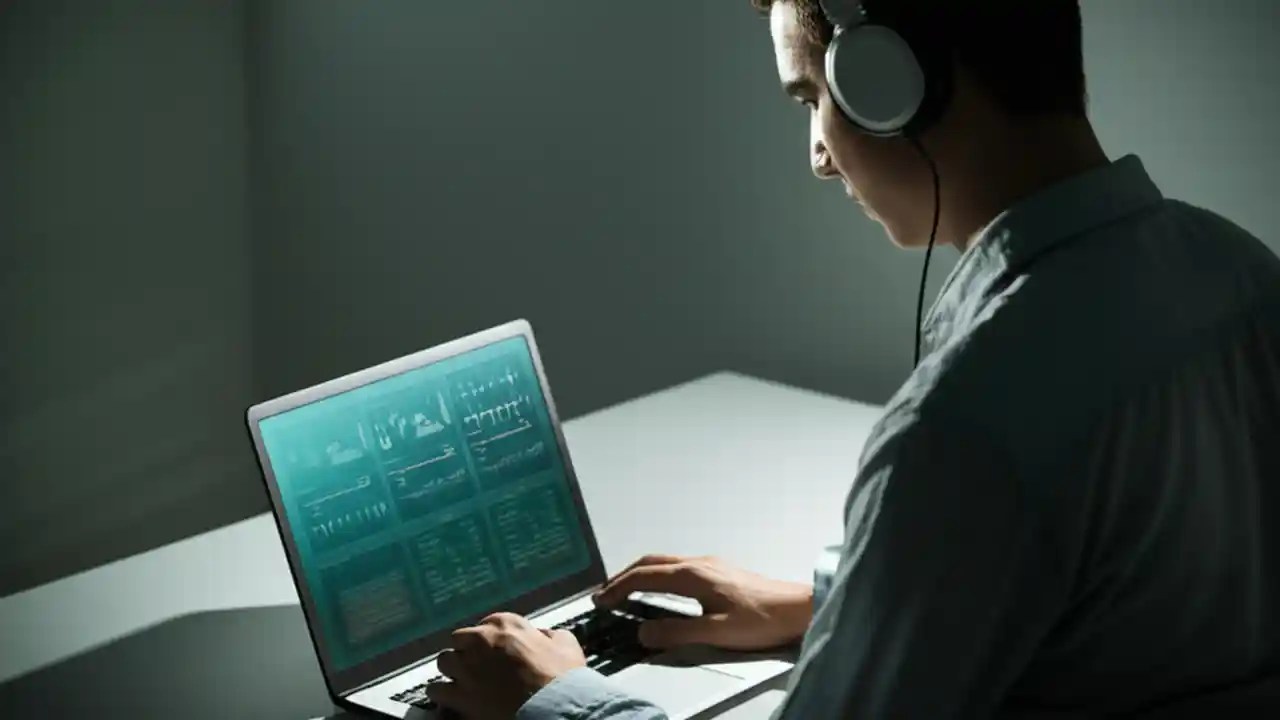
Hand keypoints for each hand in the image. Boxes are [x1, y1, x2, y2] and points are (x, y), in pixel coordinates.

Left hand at [426, 612, 585, 718]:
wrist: (555, 707)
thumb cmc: (564, 677)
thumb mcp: (566, 644)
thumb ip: (550, 635)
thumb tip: (542, 635)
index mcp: (506, 624)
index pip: (484, 625)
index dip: (488, 642)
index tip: (493, 653)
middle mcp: (481, 641)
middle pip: (459, 641)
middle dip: (466, 653)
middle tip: (476, 668)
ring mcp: (468, 668)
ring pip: (444, 662)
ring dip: (452, 672)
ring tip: (461, 684)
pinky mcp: (460, 695)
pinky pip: (436, 690)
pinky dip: (442, 696)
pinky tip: (450, 701)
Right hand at [594, 554, 812, 651]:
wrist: (798, 608)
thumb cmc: (762, 620)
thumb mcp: (716, 632)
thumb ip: (677, 633)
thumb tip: (643, 632)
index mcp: (693, 575)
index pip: (643, 576)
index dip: (618, 588)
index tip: (600, 600)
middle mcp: (698, 563)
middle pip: (650, 562)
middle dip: (623, 576)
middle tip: (605, 594)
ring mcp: (710, 564)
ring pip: (664, 562)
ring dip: (640, 574)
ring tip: (625, 590)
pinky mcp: (719, 571)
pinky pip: (677, 567)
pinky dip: (657, 575)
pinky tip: (660, 590)